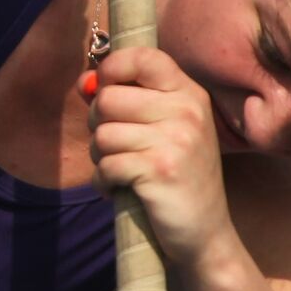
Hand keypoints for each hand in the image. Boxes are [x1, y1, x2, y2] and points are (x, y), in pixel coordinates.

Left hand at [86, 45, 235, 269]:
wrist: (205, 233)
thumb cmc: (177, 177)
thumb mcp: (165, 129)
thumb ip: (129, 100)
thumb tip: (85, 82)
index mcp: (189, 94)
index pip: (142, 57)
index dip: (111, 70)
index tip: (105, 91)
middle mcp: (187, 111)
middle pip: (108, 98)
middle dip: (98, 125)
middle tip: (112, 146)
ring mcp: (176, 140)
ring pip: (102, 134)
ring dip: (99, 157)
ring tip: (118, 170)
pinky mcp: (160, 170)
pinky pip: (105, 165)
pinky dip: (102, 181)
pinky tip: (116, 188)